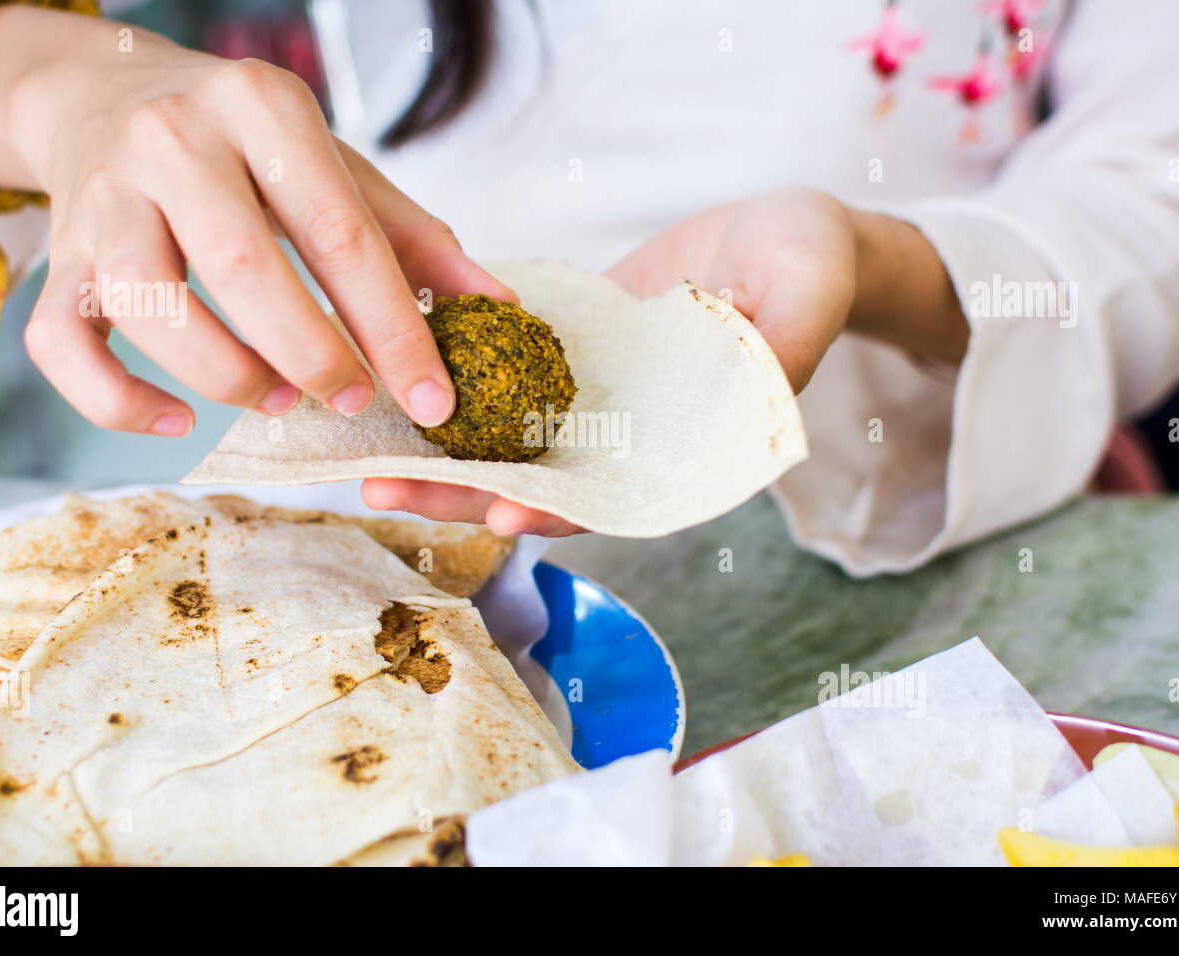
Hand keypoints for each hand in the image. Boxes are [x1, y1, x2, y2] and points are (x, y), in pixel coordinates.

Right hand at [0, 7, 511, 434]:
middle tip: (355, 401)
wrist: (102, 95)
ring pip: (150, 306)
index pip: (341, 233)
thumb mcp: (335, 166)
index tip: (432, 398)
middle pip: (244, 268)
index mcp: (263, 111)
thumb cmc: (242, 145)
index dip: (393, 328)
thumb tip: (498, 306)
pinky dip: (118, 403)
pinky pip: (63, 346)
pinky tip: (178, 422)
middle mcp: (174, 142)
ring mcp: (104, 197)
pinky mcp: (58, 257)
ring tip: (280, 399)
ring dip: (228, 376)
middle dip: (314, 355)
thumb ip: (414, 238)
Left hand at [363, 190, 858, 534]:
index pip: (613, 498)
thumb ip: (784, 350)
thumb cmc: (811, 266)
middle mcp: (629, 437)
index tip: (500, 517)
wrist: (783, 232)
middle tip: (382, 489)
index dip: (557, 512)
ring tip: (367, 452)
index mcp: (683, 449)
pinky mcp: (567, 356)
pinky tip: (398, 374)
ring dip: (440, 449)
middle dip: (461, 491)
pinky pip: (505, 376)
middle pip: (537, 480)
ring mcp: (594, 400)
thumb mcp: (808, 298)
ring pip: (508, 437)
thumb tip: (765, 389)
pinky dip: (456, 382)